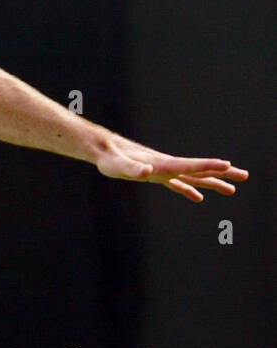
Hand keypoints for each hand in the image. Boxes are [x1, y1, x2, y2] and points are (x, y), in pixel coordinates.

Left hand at [95, 135, 247, 201]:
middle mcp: (166, 166)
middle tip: (244, 175)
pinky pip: (178, 184)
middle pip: (199, 170)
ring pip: (193, 177)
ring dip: (212, 182)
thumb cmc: (109, 158)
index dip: (208, 165)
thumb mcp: (118, 166)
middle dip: (222, 173)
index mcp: (162, 165)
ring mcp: (163, 170)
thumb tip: (147, 171)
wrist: (103, 150)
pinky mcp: (156, 175)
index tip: (227, 164)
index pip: (189, 165)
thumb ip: (133, 168)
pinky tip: (199, 198)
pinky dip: (189, 190)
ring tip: (232, 189)